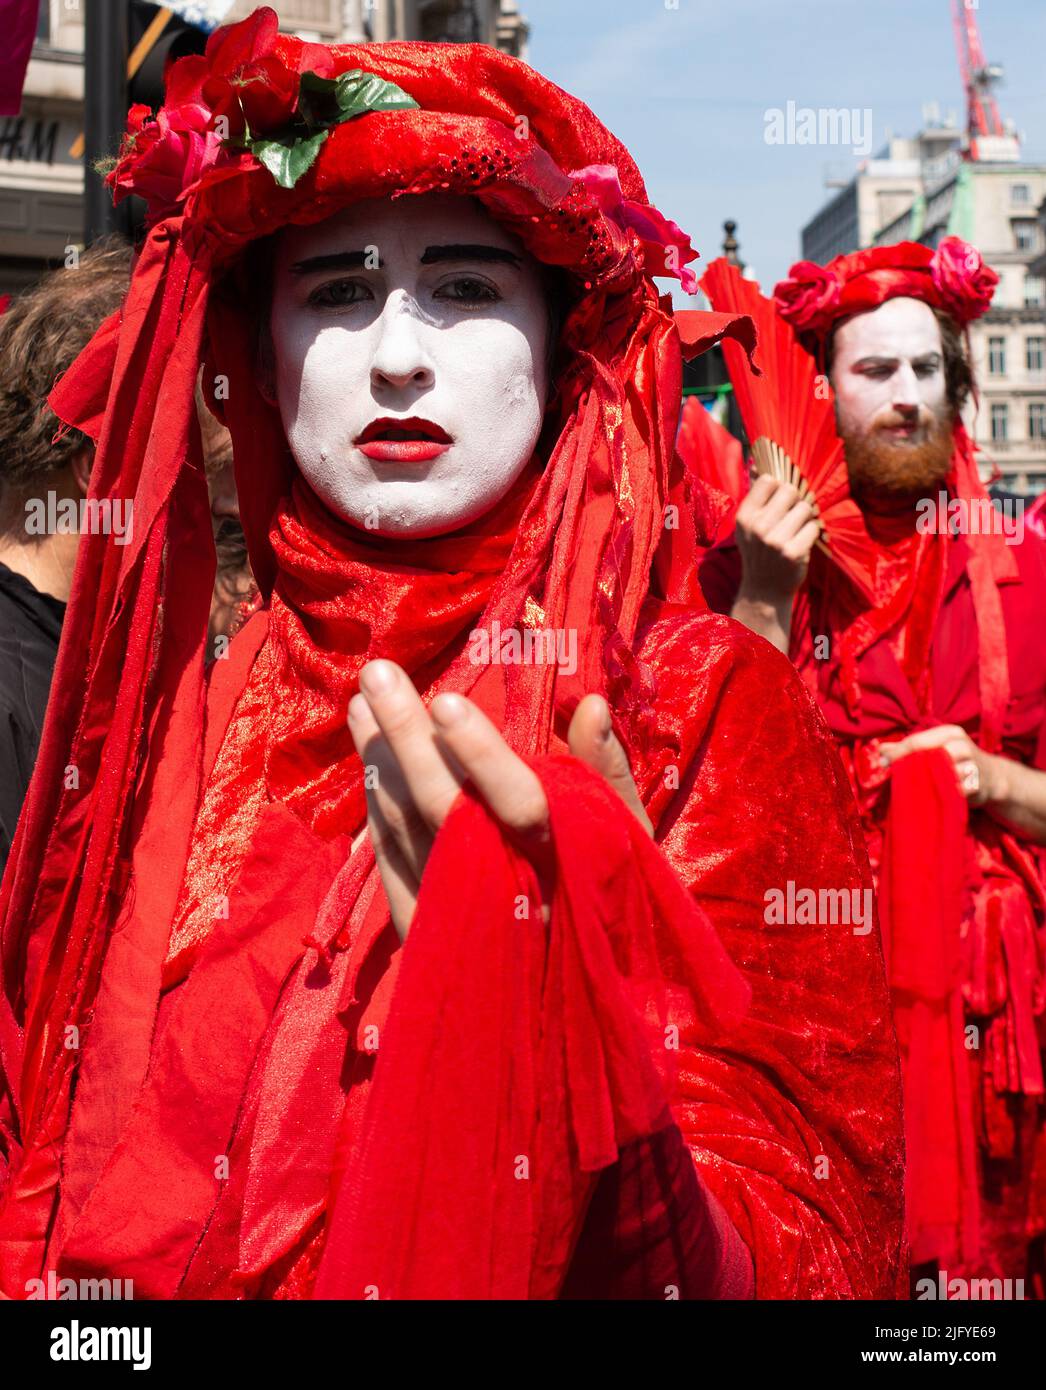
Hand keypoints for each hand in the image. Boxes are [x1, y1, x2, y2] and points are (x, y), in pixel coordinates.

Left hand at [348, 659, 653, 941]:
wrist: (585, 1007)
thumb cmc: (618, 908)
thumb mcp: (631, 841)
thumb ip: (608, 773)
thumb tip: (589, 704)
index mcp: (565, 866)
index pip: (520, 804)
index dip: (481, 754)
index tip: (446, 698)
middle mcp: (506, 893)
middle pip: (441, 808)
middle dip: (406, 736)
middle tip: (376, 674)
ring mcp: (458, 919)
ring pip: (405, 830)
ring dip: (380, 761)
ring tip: (362, 701)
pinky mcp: (426, 935)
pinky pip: (390, 864)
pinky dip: (376, 811)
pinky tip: (367, 764)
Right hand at [734, 474, 819, 604]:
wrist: (764, 591)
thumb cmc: (759, 553)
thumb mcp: (748, 527)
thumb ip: (756, 498)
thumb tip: (759, 463)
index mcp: (744, 517)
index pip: (768, 480)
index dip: (779, 488)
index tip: (779, 501)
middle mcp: (757, 526)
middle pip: (790, 490)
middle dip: (796, 501)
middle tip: (791, 517)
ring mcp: (775, 540)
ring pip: (805, 507)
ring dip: (806, 518)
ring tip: (796, 531)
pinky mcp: (793, 552)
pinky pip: (814, 527)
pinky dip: (812, 533)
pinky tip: (802, 543)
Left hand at [879, 724, 1009, 807]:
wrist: (994, 778)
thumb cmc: (957, 761)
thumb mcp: (936, 749)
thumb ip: (909, 748)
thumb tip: (880, 749)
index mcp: (950, 733)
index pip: (917, 740)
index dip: (897, 751)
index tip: (882, 761)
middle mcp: (961, 745)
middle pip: (927, 754)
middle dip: (908, 766)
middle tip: (893, 775)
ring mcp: (971, 765)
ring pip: (940, 772)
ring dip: (923, 781)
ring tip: (911, 786)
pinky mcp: (976, 785)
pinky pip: (952, 790)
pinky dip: (939, 793)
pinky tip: (930, 796)